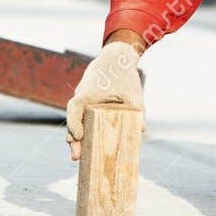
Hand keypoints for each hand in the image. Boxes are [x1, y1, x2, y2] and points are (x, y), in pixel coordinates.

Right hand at [66, 37, 143, 160]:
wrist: (116, 57)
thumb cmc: (124, 74)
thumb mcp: (134, 93)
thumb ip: (138, 111)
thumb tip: (142, 132)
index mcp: (88, 92)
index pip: (74, 108)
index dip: (73, 123)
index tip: (78, 137)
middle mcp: (81, 95)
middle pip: (72, 120)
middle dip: (73, 139)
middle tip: (76, 158)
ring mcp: (82, 99)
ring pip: (76, 120)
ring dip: (76, 137)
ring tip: (78, 157)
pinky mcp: (86, 102)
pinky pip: (81, 117)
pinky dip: (82, 129)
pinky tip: (86, 145)